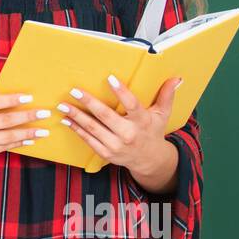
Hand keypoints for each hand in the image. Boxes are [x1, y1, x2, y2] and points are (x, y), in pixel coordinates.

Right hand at [0, 93, 51, 166]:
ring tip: (43, 131)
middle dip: (28, 117)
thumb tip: (11, 102)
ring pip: (8, 137)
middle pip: (6, 121)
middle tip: (45, 113)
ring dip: (28, 133)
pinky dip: (17, 143)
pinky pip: (3, 148)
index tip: (29, 97)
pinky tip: (28, 140)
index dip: (13, 100)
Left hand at [59, 75, 182, 185]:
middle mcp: (129, 134)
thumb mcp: (162, 114)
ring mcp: (116, 145)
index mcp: (142, 121)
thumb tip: (176, 79)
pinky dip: (76, 129)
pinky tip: (66, 120)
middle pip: (106, 116)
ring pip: (93, 128)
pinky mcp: (106, 153)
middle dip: (88, 102)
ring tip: (63, 105)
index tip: (110, 78)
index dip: (121, 92)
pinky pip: (88, 140)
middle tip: (74, 91)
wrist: (149, 160)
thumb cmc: (153, 132)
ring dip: (76, 116)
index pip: (132, 104)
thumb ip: (166, 96)